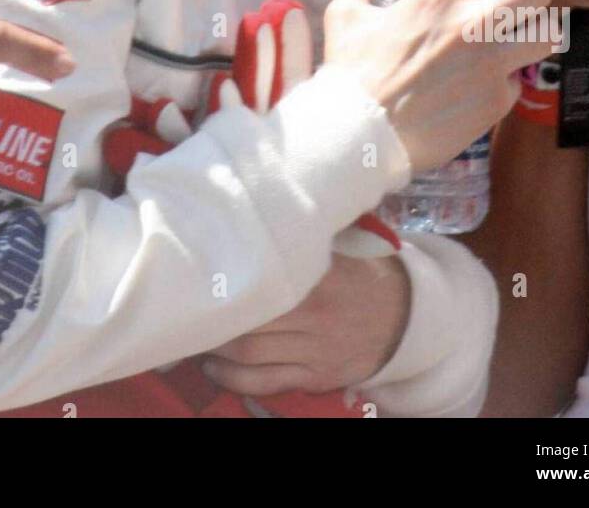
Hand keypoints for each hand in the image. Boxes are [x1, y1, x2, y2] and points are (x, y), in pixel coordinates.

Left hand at [203, 251, 410, 396]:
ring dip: (214, 349)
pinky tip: (213, 368)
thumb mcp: (337, 245)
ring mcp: (313, 351)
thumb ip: (301, 233)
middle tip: (185, 308)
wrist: (403, 318)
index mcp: (317, 276)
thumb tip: (253, 205)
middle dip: (212, 318)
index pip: (262, 278)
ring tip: (192, 337)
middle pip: (247, 321)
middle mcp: (313, 315)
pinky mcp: (314, 377)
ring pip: (249, 355)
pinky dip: (233, 379)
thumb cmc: (359, 272)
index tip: (196, 275)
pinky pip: (265, 383)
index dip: (225, 281)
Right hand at [323, 0, 554, 173]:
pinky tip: (476, 93)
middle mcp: (476, 24)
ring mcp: (492, 64)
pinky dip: (501, 87)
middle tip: (518, 10)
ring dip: (532, 40)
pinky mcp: (496, 102)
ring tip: (511, 49)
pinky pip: (517, 84)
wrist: (359, 133)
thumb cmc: (351, 72)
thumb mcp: (344, 18)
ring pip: (548, 36)